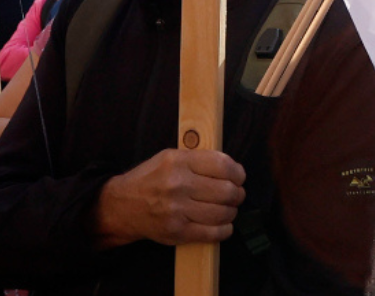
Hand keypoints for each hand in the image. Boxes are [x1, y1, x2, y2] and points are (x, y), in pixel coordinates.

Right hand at [94, 148, 246, 248]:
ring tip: (227, 209)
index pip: (224, 166)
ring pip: (223, 213)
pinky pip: (213, 233)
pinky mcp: (175, 232)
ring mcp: (176, 210)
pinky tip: (223, 225)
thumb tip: (234, 170)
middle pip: (227, 191)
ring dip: (232, 212)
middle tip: (235, 195)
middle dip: (237, 194)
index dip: (238, 173)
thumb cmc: (151, 179)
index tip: (239, 178)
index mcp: (178, 162)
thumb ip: (200, 159)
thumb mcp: (171, 157)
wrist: (120, 206)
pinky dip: (225, 230)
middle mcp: (177, 185)